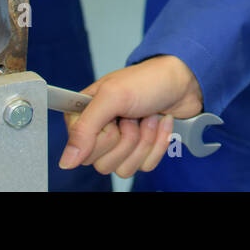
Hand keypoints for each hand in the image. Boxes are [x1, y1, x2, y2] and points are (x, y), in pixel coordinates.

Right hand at [60, 55, 204, 176]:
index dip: (103, 136)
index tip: (115, 116)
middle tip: (134, 114)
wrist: (183, 81)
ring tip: (148, 116)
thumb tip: (65, 161)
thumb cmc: (147, 80)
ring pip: (124, 169)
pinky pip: (144, 166)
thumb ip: (84, 129)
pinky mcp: (141, 150)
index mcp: (83, 115)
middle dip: (128, 138)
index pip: (82, 151)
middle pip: (103, 164)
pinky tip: (160, 122)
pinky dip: (158, 144)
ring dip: (144, 141)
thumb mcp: (112, 97)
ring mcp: (121, 143)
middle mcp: (99, 131)